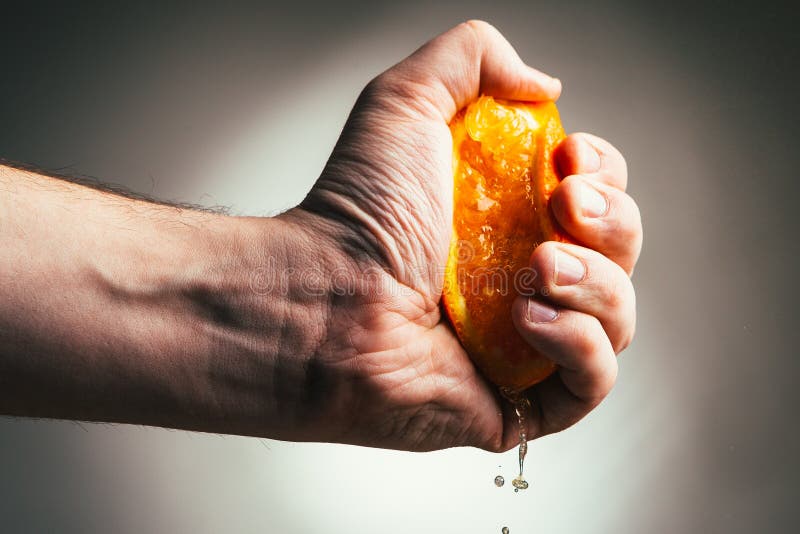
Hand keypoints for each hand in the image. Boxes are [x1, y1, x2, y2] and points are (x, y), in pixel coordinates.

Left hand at [293, 21, 642, 450]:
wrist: (322, 300)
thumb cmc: (355, 212)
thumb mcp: (407, 101)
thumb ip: (473, 58)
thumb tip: (544, 86)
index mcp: (510, 216)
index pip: (599, 196)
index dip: (604, 175)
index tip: (566, 161)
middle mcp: (525, 277)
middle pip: (622, 251)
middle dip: (612, 223)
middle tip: (562, 207)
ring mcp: (526, 341)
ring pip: (620, 315)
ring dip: (597, 284)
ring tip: (538, 267)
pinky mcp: (521, 400)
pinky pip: (593, 380)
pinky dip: (582, 346)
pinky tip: (529, 319)